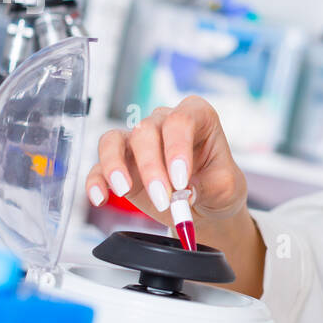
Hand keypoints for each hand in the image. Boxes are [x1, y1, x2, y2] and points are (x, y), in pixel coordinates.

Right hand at [85, 97, 267, 296]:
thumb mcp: (226, 186)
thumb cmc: (217, 185)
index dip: (177, 149)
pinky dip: (96, 181)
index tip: (180, 180)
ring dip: (115, 166)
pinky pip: (99, 166)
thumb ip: (209, 185)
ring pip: (114, 140)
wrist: (205, 206)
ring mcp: (138, 141)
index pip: (181, 120)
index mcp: (197, 116)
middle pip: (146, 131)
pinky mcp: (120, 164)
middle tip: (163, 199)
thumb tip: (183, 193)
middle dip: (151, 167)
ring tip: (123, 190)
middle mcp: (163, 122)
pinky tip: (101, 198)